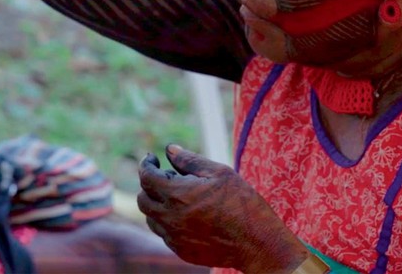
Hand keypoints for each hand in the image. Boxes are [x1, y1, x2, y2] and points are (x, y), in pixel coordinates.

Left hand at [137, 145, 307, 272]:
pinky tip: (188, 216)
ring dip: (157, 205)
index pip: (146, 177)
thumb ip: (189, 160)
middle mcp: (170, 219)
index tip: (153, 159)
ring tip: (179, 197)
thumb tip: (169, 150)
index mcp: (177, 195)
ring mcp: (174, 238)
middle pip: (143, 199)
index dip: (146, 164)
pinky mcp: (182, 252)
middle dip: (149, 185)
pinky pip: (165, 235)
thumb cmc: (243, 203)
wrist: (258, 244)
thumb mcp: (219, 173)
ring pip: (151, 219)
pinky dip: (168, 222)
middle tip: (167, 177)